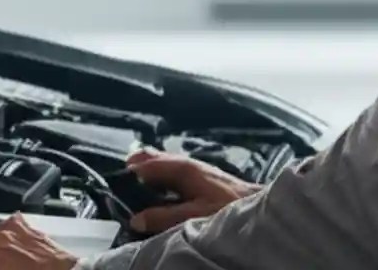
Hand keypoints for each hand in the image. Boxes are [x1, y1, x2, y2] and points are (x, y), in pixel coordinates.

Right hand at [125, 148, 262, 234]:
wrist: (259, 204)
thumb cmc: (227, 207)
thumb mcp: (193, 215)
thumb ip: (164, 216)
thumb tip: (136, 219)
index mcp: (183, 169)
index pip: (150, 164)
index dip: (133, 171)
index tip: (118, 178)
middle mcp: (188, 164)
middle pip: (158, 157)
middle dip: (141, 162)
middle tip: (124, 171)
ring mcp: (197, 169)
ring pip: (168, 162)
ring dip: (152, 167)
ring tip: (138, 175)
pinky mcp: (204, 177)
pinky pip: (176, 170)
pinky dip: (164, 173)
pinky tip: (162, 184)